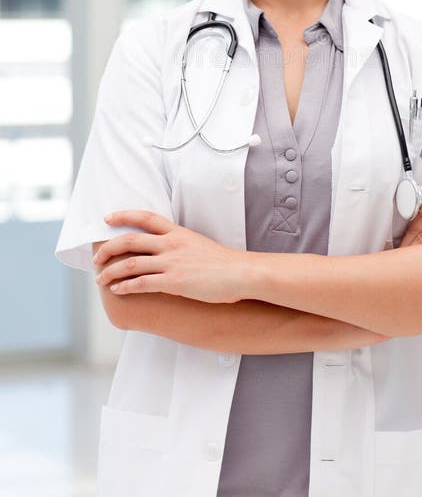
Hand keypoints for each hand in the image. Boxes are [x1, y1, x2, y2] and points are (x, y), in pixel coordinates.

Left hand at [92, 211, 246, 302]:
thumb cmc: (224, 263)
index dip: (123, 215)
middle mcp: (171, 244)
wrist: (241, 273)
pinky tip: (117, 290)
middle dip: (107, 249)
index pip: (145, 217)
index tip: (107, 218)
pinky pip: (141, 283)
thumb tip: (166, 251)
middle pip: (130, 240)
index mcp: (178, 232)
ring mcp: (172, 262)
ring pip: (131, 263)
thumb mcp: (199, 244)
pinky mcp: (174, 281)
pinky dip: (125, 286)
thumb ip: (180, 245)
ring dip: (111, 271)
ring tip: (100, 279)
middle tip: (96, 258)